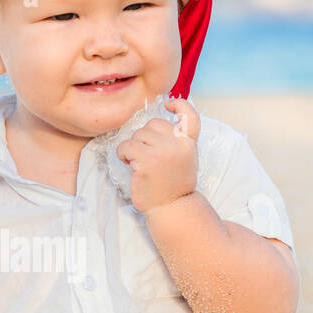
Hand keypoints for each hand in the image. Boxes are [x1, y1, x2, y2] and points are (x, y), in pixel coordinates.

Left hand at [115, 97, 200, 213]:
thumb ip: (176, 142)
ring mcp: (162, 151)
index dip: (179, 105)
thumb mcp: (184, 159)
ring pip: (138, 134)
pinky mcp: (146, 160)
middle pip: (153, 124)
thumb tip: (156, 127)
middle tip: (145, 155)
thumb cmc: (173, 186)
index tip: (168, 104)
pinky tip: (129, 165)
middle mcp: (178, 144)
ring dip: (132, 147)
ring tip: (138, 162)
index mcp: (189, 143)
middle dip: (144, 137)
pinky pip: (126, 146)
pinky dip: (123, 154)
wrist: (171, 208)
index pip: (190, 115)